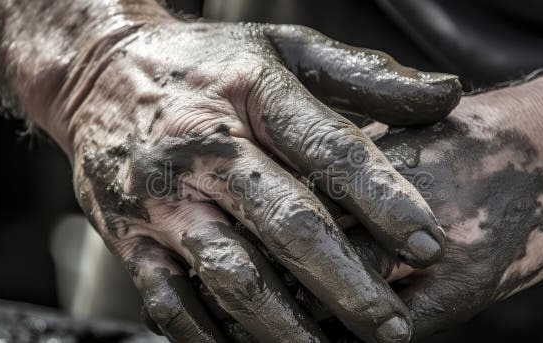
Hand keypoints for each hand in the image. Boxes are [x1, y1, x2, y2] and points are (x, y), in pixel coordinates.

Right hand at [42, 5, 459, 342]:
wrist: (98, 70)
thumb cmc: (206, 62)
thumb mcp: (285, 45)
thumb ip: (365, 75)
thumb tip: (445, 94)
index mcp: (253, 94)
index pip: (330, 151)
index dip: (385, 200)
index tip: (428, 243)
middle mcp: (206, 149)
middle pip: (285, 224)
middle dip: (346, 282)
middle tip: (391, 326)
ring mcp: (163, 198)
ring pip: (231, 272)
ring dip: (284, 323)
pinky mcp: (129, 235)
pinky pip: (168, 299)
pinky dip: (209, 335)